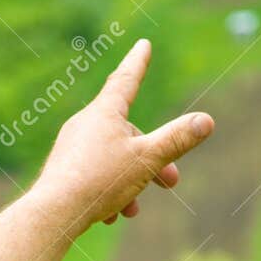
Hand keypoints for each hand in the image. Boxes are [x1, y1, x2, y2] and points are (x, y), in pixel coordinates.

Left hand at [28, 37, 213, 237]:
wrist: (53, 213)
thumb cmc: (99, 181)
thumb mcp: (146, 159)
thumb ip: (177, 139)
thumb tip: (207, 121)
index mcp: (104, 113)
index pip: (126, 79)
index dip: (139, 62)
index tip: (143, 45)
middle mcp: (84, 124)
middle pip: (128, 133)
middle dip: (152, 158)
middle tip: (171, 182)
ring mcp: (71, 148)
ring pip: (112, 159)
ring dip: (130, 182)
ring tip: (132, 209)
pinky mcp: (63, 171)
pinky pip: (93, 176)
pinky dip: (108, 192)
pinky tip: (110, 215)